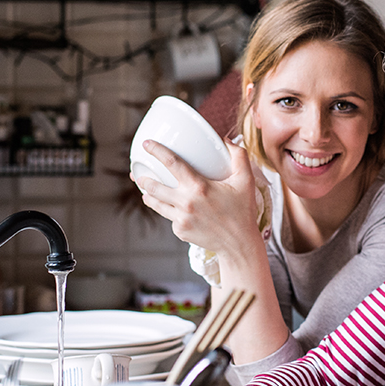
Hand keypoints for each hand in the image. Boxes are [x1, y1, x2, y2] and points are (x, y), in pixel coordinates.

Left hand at [136, 140, 263, 259]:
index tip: (146, 144)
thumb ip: (239, 156)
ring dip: (148, 195)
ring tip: (146, 191)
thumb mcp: (246, 180)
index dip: (157, 151)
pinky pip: (170, 217)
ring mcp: (181, 219)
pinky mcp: (180, 231)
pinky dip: (170, 212)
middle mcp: (186, 202)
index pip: (172, 163)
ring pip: (156, 204)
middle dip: (143, 179)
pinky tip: (174, 210)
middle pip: (154, 186)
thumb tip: (225, 141)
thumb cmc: (243, 211)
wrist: (239, 245)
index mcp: (199, 187)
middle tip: (139, 174)